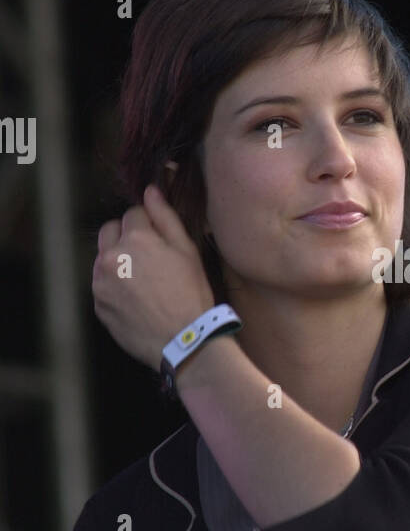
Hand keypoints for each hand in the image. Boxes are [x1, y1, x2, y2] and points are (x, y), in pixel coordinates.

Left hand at [92, 184, 216, 371]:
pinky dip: (115, 286)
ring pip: (103, 258)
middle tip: (149, 257)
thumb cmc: (190, 293)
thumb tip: (150, 190)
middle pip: (109, 231)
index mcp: (134, 239)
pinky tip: (136, 299)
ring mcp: (100, 282)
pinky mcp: (98, 304)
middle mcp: (110, 257)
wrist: (182, 340)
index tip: (161, 240)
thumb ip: (165, 217)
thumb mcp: (186, 250)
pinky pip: (102, 284)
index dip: (149, 224)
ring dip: (118, 261)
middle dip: (125, 236)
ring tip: (143, 281)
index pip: (133, 213)